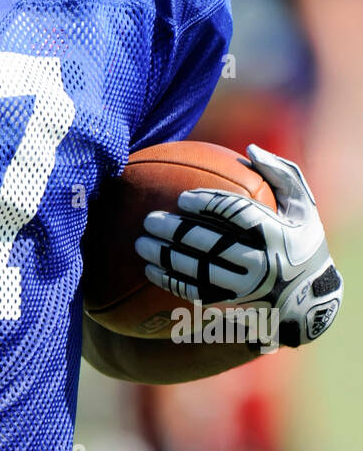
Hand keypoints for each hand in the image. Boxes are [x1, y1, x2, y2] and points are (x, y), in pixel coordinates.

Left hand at [134, 144, 343, 346]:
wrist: (309, 295)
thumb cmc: (301, 239)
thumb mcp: (303, 205)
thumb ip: (280, 173)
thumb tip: (249, 148)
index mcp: (277, 234)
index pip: (238, 215)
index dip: (209, 205)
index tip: (182, 198)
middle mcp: (261, 262)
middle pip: (212, 245)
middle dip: (177, 233)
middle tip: (149, 220)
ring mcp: (246, 286)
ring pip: (199, 271)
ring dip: (166, 258)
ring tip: (140, 243)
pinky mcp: (234, 302)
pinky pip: (197, 292)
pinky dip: (171, 282)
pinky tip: (150, 270)